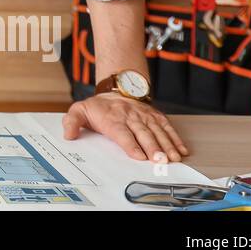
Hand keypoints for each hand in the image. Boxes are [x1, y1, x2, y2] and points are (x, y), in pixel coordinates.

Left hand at [63, 94, 189, 162]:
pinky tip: (182, 149)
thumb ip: (72, 122)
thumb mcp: (79, 111)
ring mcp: (144, 115)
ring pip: (157, 130)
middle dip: (153, 147)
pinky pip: (166, 126)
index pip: (122, 133)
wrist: (115, 89)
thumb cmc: (97, 107)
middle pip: (143, 133)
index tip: (139, 156)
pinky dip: (175, 138)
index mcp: (112, 118)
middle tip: (160, 160)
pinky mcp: (154, 115)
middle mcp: (130, 116)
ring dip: (167, 145)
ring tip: (173, 158)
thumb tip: (68, 134)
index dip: (131, 144)